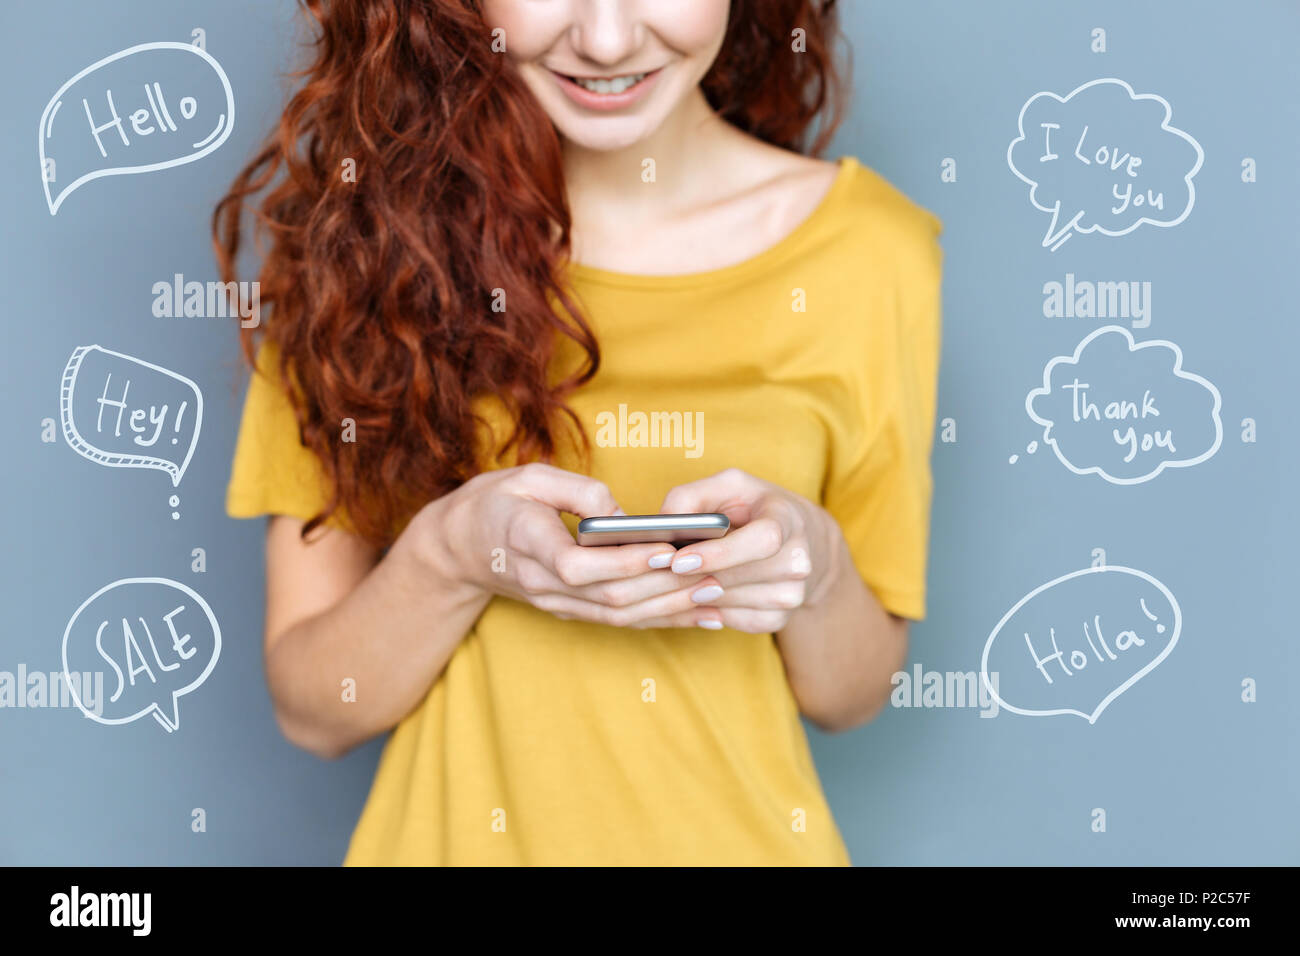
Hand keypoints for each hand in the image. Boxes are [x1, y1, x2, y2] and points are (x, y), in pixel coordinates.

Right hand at [411, 463, 721, 627]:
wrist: (460, 548)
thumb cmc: (497, 502)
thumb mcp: (527, 476)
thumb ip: (575, 490)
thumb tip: (621, 512)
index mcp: (526, 542)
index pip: (575, 564)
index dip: (623, 561)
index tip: (665, 548)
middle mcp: (541, 582)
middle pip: (608, 595)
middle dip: (663, 587)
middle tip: (712, 571)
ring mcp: (555, 603)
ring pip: (618, 614)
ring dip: (668, 608)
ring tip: (715, 593)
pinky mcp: (569, 610)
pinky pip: (618, 619)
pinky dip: (660, 619)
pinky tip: (697, 615)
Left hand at [655, 468, 840, 633]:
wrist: (804, 542)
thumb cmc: (756, 508)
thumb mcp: (729, 486)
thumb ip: (692, 496)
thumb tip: (661, 523)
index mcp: (787, 521)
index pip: (762, 541)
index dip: (720, 554)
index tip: (679, 560)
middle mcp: (798, 561)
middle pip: (738, 577)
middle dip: (693, 576)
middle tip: (657, 572)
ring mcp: (792, 594)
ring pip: (728, 602)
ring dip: (695, 593)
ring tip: (673, 579)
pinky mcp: (779, 618)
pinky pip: (732, 620)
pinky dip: (706, 609)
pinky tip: (694, 593)